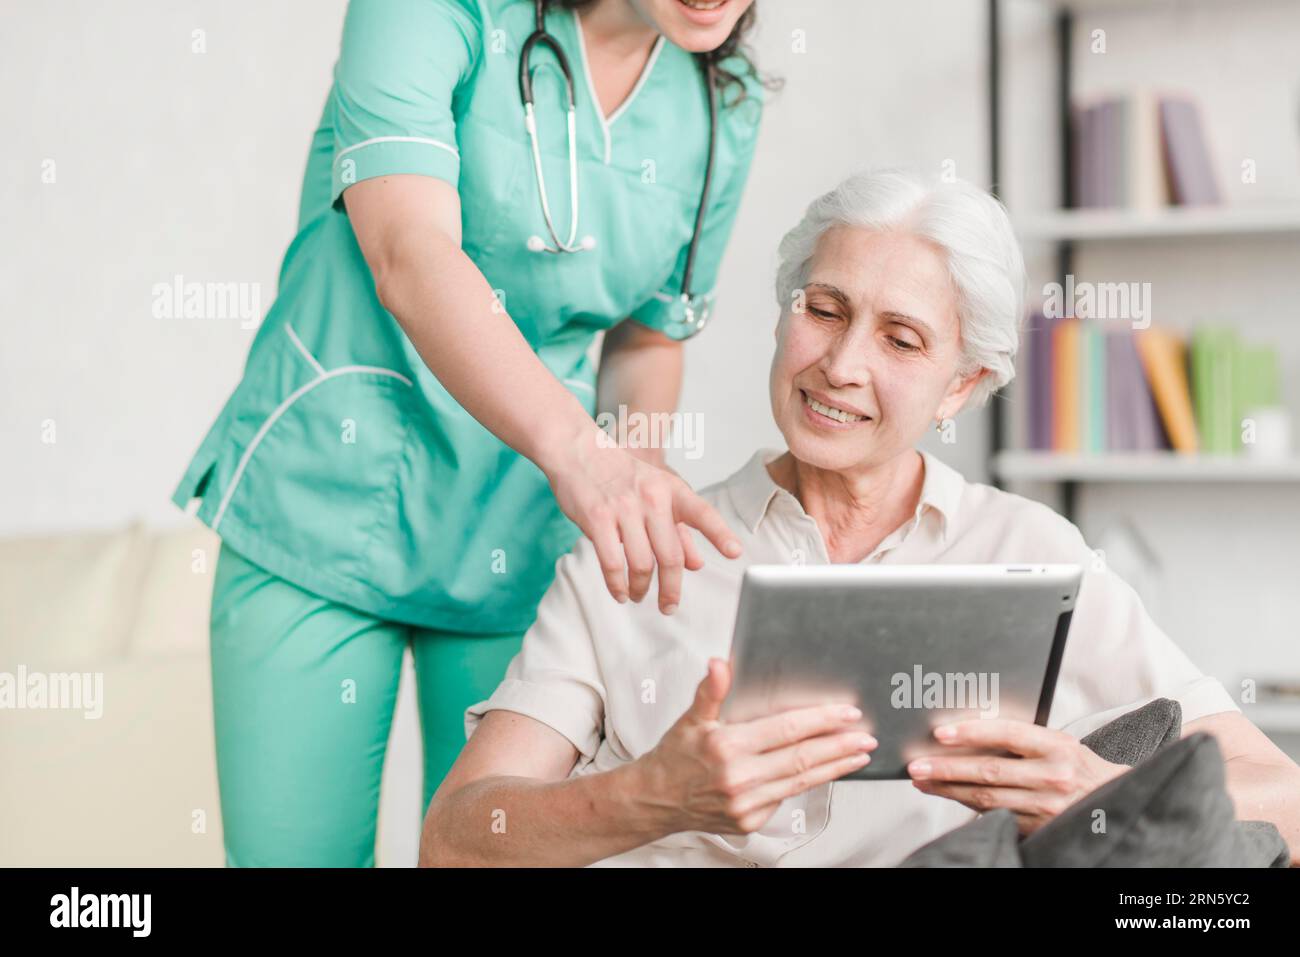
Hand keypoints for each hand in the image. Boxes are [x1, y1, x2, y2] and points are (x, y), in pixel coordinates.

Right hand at [544, 427, 741, 613]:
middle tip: (669, 606)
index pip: (702, 513)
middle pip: (670, 555)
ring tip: (638, 596)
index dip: (720, 534)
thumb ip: (678, 528)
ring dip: (641, 588)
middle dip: (671, 588)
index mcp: (671, 490)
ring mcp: (624, 508)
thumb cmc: (619, 474)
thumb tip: (697, 564)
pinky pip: (612, 562)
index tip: (735, 551)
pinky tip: (619, 592)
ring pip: (642, 564)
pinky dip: (617, 585)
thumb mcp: (656, 492)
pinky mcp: (598, 519)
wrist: (579, 451)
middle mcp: (652, 498)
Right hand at [634, 659, 876, 835]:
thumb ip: (710, 691)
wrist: (655, 800)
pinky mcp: (750, 821)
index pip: (786, 729)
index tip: (846, 713)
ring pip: (801, 781)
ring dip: (835, 767)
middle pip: (801, 757)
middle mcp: (739, 778)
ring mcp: (746, 804)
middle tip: (865, 736)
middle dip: (839, 745)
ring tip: (858, 754)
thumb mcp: (690, 719)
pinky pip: (787, 798)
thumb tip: (720, 664)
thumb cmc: (675, 757)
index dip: (820, 720)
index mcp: (727, 747)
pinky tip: (828, 771)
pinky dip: (811, 783)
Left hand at [906, 718, 1127, 835]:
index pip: (1007, 734)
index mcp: (1058, 746)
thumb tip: (969, 734)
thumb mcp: (1058, 743)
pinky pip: (998, 816)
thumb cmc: (1079, 767)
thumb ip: (1022, 739)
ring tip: (925, 781)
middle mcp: (1053, 776)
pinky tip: (951, 798)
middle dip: (947, 768)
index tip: (941, 733)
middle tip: (918, 766)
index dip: (971, 732)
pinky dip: (970, 807)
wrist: (1116, 801)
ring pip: (988, 797)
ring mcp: (1046, 806)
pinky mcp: (1040, 827)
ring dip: (950, 789)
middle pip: (990, 770)